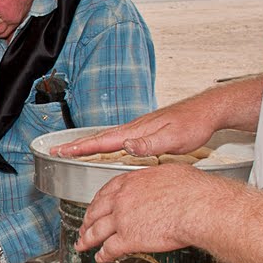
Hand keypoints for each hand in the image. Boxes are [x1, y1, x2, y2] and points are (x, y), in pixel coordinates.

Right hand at [54, 101, 216, 160]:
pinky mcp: (145, 132)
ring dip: (86, 144)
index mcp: (135, 131)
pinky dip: (103, 144)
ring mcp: (138, 129)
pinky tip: (104, 148)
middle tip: (55, 151)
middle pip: (98, 138)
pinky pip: (117, 139)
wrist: (207, 111)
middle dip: (75, 145)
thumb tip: (127, 146)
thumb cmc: (193, 124)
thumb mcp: (173, 137)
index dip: (79, 147)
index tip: (61, 151)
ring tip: (71, 150)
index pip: (101, 141)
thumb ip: (149, 143)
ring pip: (106, 138)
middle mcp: (133, 129)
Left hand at [73, 164, 218, 262]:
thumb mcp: (171, 172)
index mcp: (131, 182)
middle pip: (96, 211)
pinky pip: (110, 249)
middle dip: (87, 221)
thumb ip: (157, 178)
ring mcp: (122, 219)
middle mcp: (122, 199)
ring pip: (97, 231)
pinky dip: (103, 255)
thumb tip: (161, 179)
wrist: (198, 207)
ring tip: (82, 245)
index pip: (106, 192)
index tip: (95, 207)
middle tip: (84, 227)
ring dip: (87, 239)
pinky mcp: (128, 238)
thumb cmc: (193, 190)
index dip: (97, 202)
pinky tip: (100, 258)